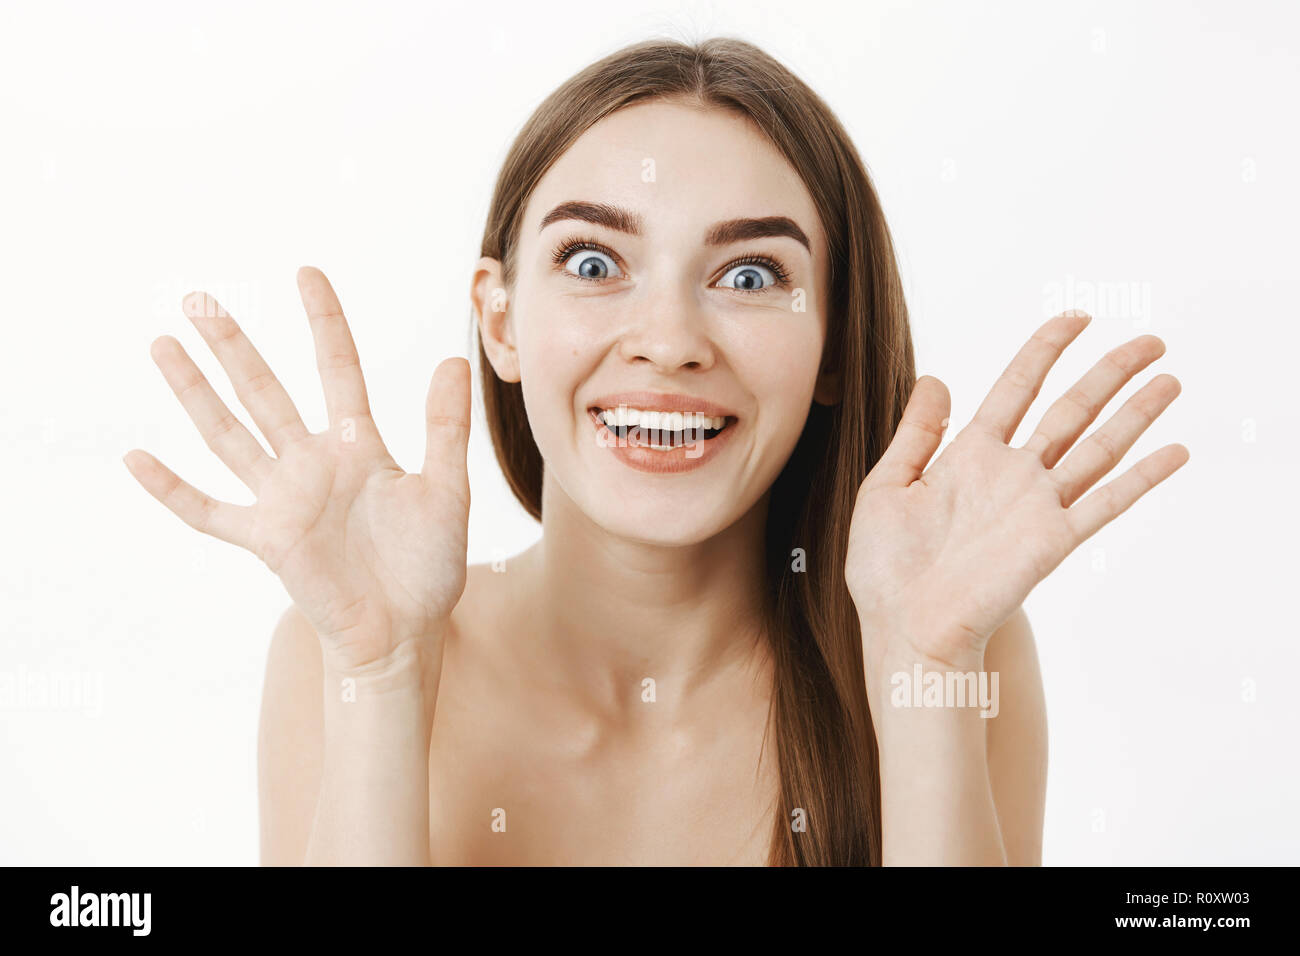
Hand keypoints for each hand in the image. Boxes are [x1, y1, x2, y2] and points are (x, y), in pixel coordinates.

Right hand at [124, 266, 470, 674]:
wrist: (404, 630)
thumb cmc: (429, 565)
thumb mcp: (446, 491)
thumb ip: (445, 430)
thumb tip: (453, 360)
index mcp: (360, 446)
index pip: (337, 369)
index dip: (323, 322)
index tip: (306, 273)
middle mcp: (313, 463)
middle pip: (265, 392)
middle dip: (234, 347)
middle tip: (200, 300)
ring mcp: (284, 499)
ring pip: (229, 435)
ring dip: (195, 394)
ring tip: (164, 346)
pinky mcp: (265, 540)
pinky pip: (209, 512)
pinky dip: (173, 489)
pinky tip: (136, 458)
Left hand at [845, 310, 1186, 670]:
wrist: (903, 627)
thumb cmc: (885, 569)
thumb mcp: (886, 487)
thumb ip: (916, 433)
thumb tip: (936, 377)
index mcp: (968, 456)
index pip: (1016, 388)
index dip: (1045, 350)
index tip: (1075, 318)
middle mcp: (1011, 474)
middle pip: (1072, 409)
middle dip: (1110, 372)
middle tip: (1151, 339)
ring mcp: (1036, 506)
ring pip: (1098, 446)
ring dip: (1137, 413)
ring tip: (1171, 379)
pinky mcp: (1053, 540)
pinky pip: (1106, 502)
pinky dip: (1142, 477)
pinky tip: (1176, 451)